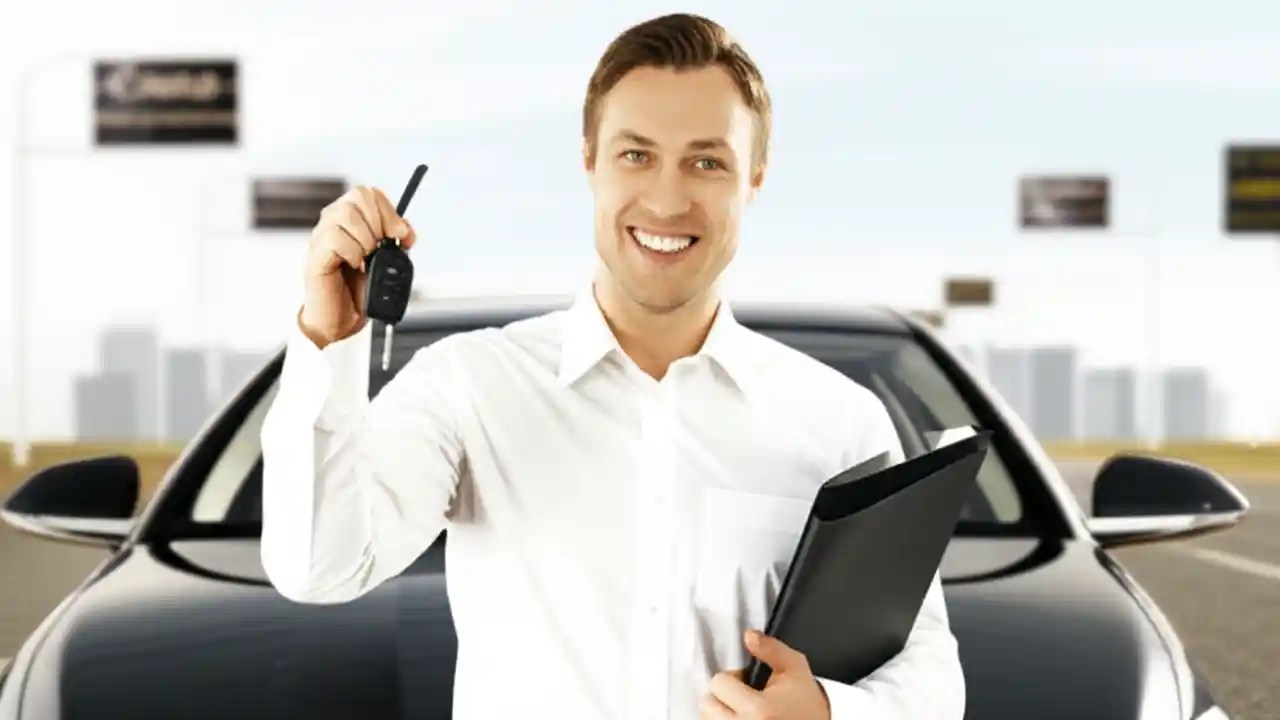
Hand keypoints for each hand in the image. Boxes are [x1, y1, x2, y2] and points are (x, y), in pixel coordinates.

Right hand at [298, 185, 415, 348]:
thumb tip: (405, 229)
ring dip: (366, 239)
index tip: (400, 235)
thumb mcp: (385, 260)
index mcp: (350, 219)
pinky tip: (354, 266)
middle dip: (380, 223)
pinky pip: (336, 238)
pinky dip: (353, 253)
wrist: (341, 320)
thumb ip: (395, 240)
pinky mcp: (316, 253)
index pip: (369, 193)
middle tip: (380, 248)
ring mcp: (321, 235)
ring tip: (365, 259)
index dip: (389, 211)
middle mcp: (333, 221)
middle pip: (359, 196)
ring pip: (347, 214)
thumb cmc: (356, 290)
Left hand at [699, 629, 830, 718]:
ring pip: (708, 719)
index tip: (746, 683)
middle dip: (722, 697)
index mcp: (758, 709)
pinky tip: (742, 718)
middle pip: (707, 705)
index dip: (732, 678)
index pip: (718, 683)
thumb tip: (750, 636)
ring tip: (744, 712)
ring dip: (720, 713)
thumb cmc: (806, 706)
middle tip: (743, 698)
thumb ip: (771, 648)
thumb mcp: (795, 669)